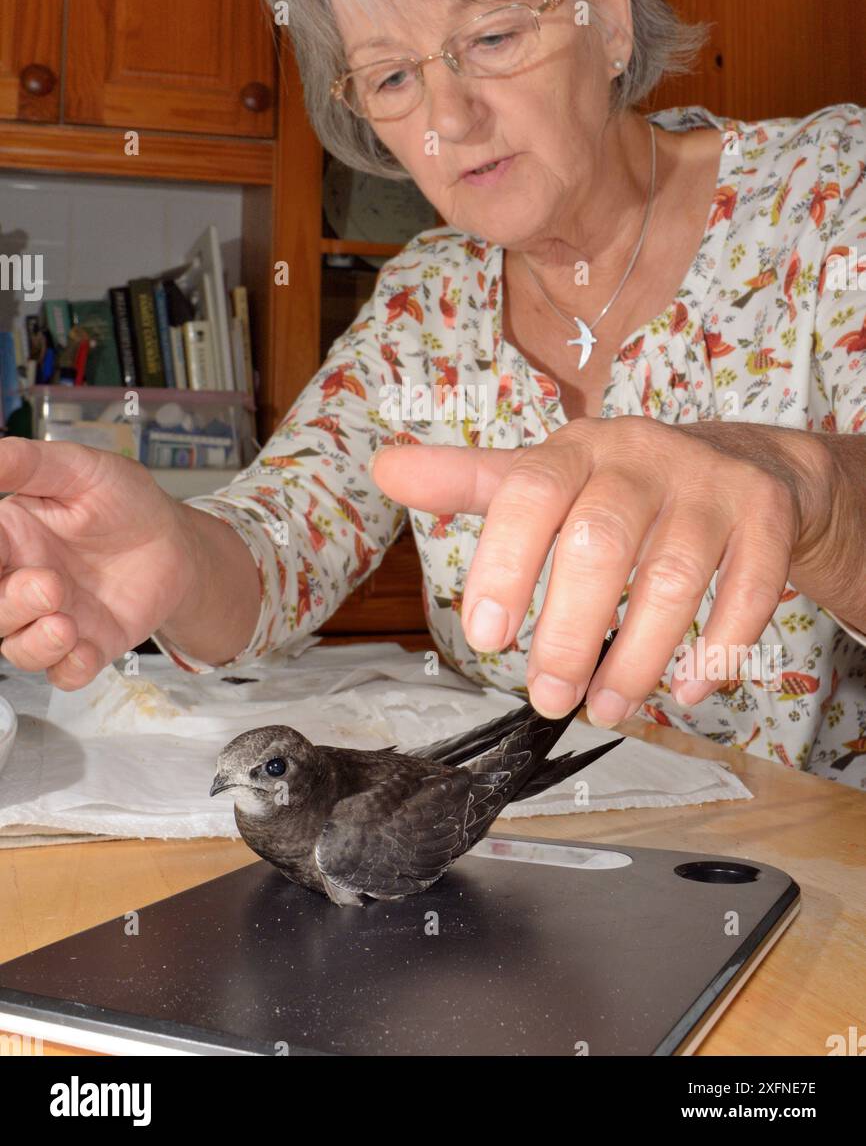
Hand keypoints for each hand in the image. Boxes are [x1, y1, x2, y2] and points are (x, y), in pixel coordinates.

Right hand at [0, 438, 199, 688]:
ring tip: (66, 622)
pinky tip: (83, 648)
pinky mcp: (87, 646)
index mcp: (9, 538)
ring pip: (17, 647)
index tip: (0, 557)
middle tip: (47, 585)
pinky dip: (67, 667)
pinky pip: (63, 672)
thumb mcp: (80, 469)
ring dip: (35, 641)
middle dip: (8, 605)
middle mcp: (22, 582)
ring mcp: (52, 618)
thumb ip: (27, 464)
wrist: (177, 540)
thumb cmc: (126, 502)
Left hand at [370, 417, 830, 724]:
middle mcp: (643, 456)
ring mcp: (709, 485)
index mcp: (579, 447)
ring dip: (637, 656)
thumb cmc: (627, 483)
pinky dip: (717, 648)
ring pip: (672, 576)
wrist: (749, 465)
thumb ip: (472, 481)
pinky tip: (688, 688)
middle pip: (599, 543)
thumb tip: (385, 468)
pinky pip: (749, 589)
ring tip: (608, 706)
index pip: (531, 492)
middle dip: (567, 631)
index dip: (505, 563)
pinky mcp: (766, 517)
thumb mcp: (550, 473)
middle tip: (547, 695)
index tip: (486, 636)